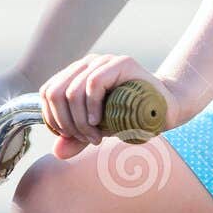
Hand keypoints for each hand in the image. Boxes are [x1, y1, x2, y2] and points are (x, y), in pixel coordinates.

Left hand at [38, 53, 186, 160]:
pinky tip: (98, 122)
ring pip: (73, 90)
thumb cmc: (130, 117)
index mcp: (76, 74)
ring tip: (95, 136)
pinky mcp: (122, 63)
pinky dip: (91, 107)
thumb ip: (76, 138)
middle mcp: (87, 64)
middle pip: (56, 92)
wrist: (165, 110)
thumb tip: (57, 151)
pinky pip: (94, 83)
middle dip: (66, 123)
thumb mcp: (98, 129)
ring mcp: (104, 61)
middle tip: (84, 139)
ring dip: (80, 121)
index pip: (47, 92)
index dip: (51, 118)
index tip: (68, 137)